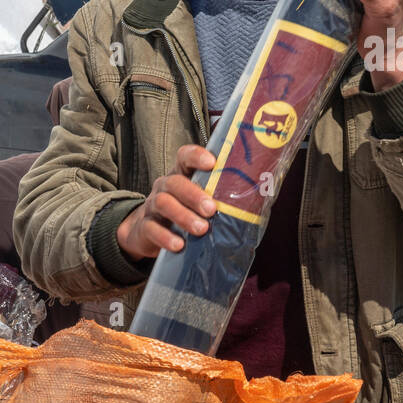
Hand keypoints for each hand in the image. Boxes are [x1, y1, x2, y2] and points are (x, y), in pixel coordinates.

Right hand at [116, 145, 217, 260]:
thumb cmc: (184, 212)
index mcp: (181, 175)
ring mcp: (152, 206)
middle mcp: (165, 186)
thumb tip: (257, 202)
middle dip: (194, 194)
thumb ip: (219, 197)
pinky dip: (165, 237)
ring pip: (163, 203)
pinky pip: (151, 229)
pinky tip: (179, 245)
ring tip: (201, 229)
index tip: (211, 163)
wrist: (148, 232)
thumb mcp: (198, 201)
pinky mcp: (144, 227)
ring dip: (183, 216)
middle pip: (175, 182)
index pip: (185, 157)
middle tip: (211, 209)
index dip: (196, 156)